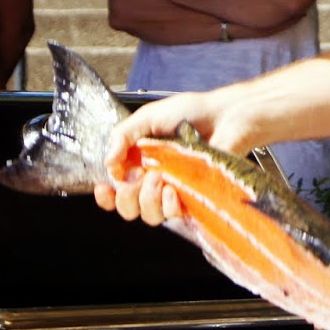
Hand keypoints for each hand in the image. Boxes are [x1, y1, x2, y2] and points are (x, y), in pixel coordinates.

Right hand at [92, 86, 264, 223]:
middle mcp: (154, 180)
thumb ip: (122, 136)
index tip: (105, 187)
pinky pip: (173, 216)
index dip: (106, 196)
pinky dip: (168, 206)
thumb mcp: (148, 117)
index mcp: (140, 161)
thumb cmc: (191, 112)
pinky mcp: (193, 199)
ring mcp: (174, 191)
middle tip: (140, 175)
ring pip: (148, 216)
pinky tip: (172, 190)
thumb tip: (107, 162)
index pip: (115, 189)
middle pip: (127, 208)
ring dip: (147, 199)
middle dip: (126, 196)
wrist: (225, 117)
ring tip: (159, 178)